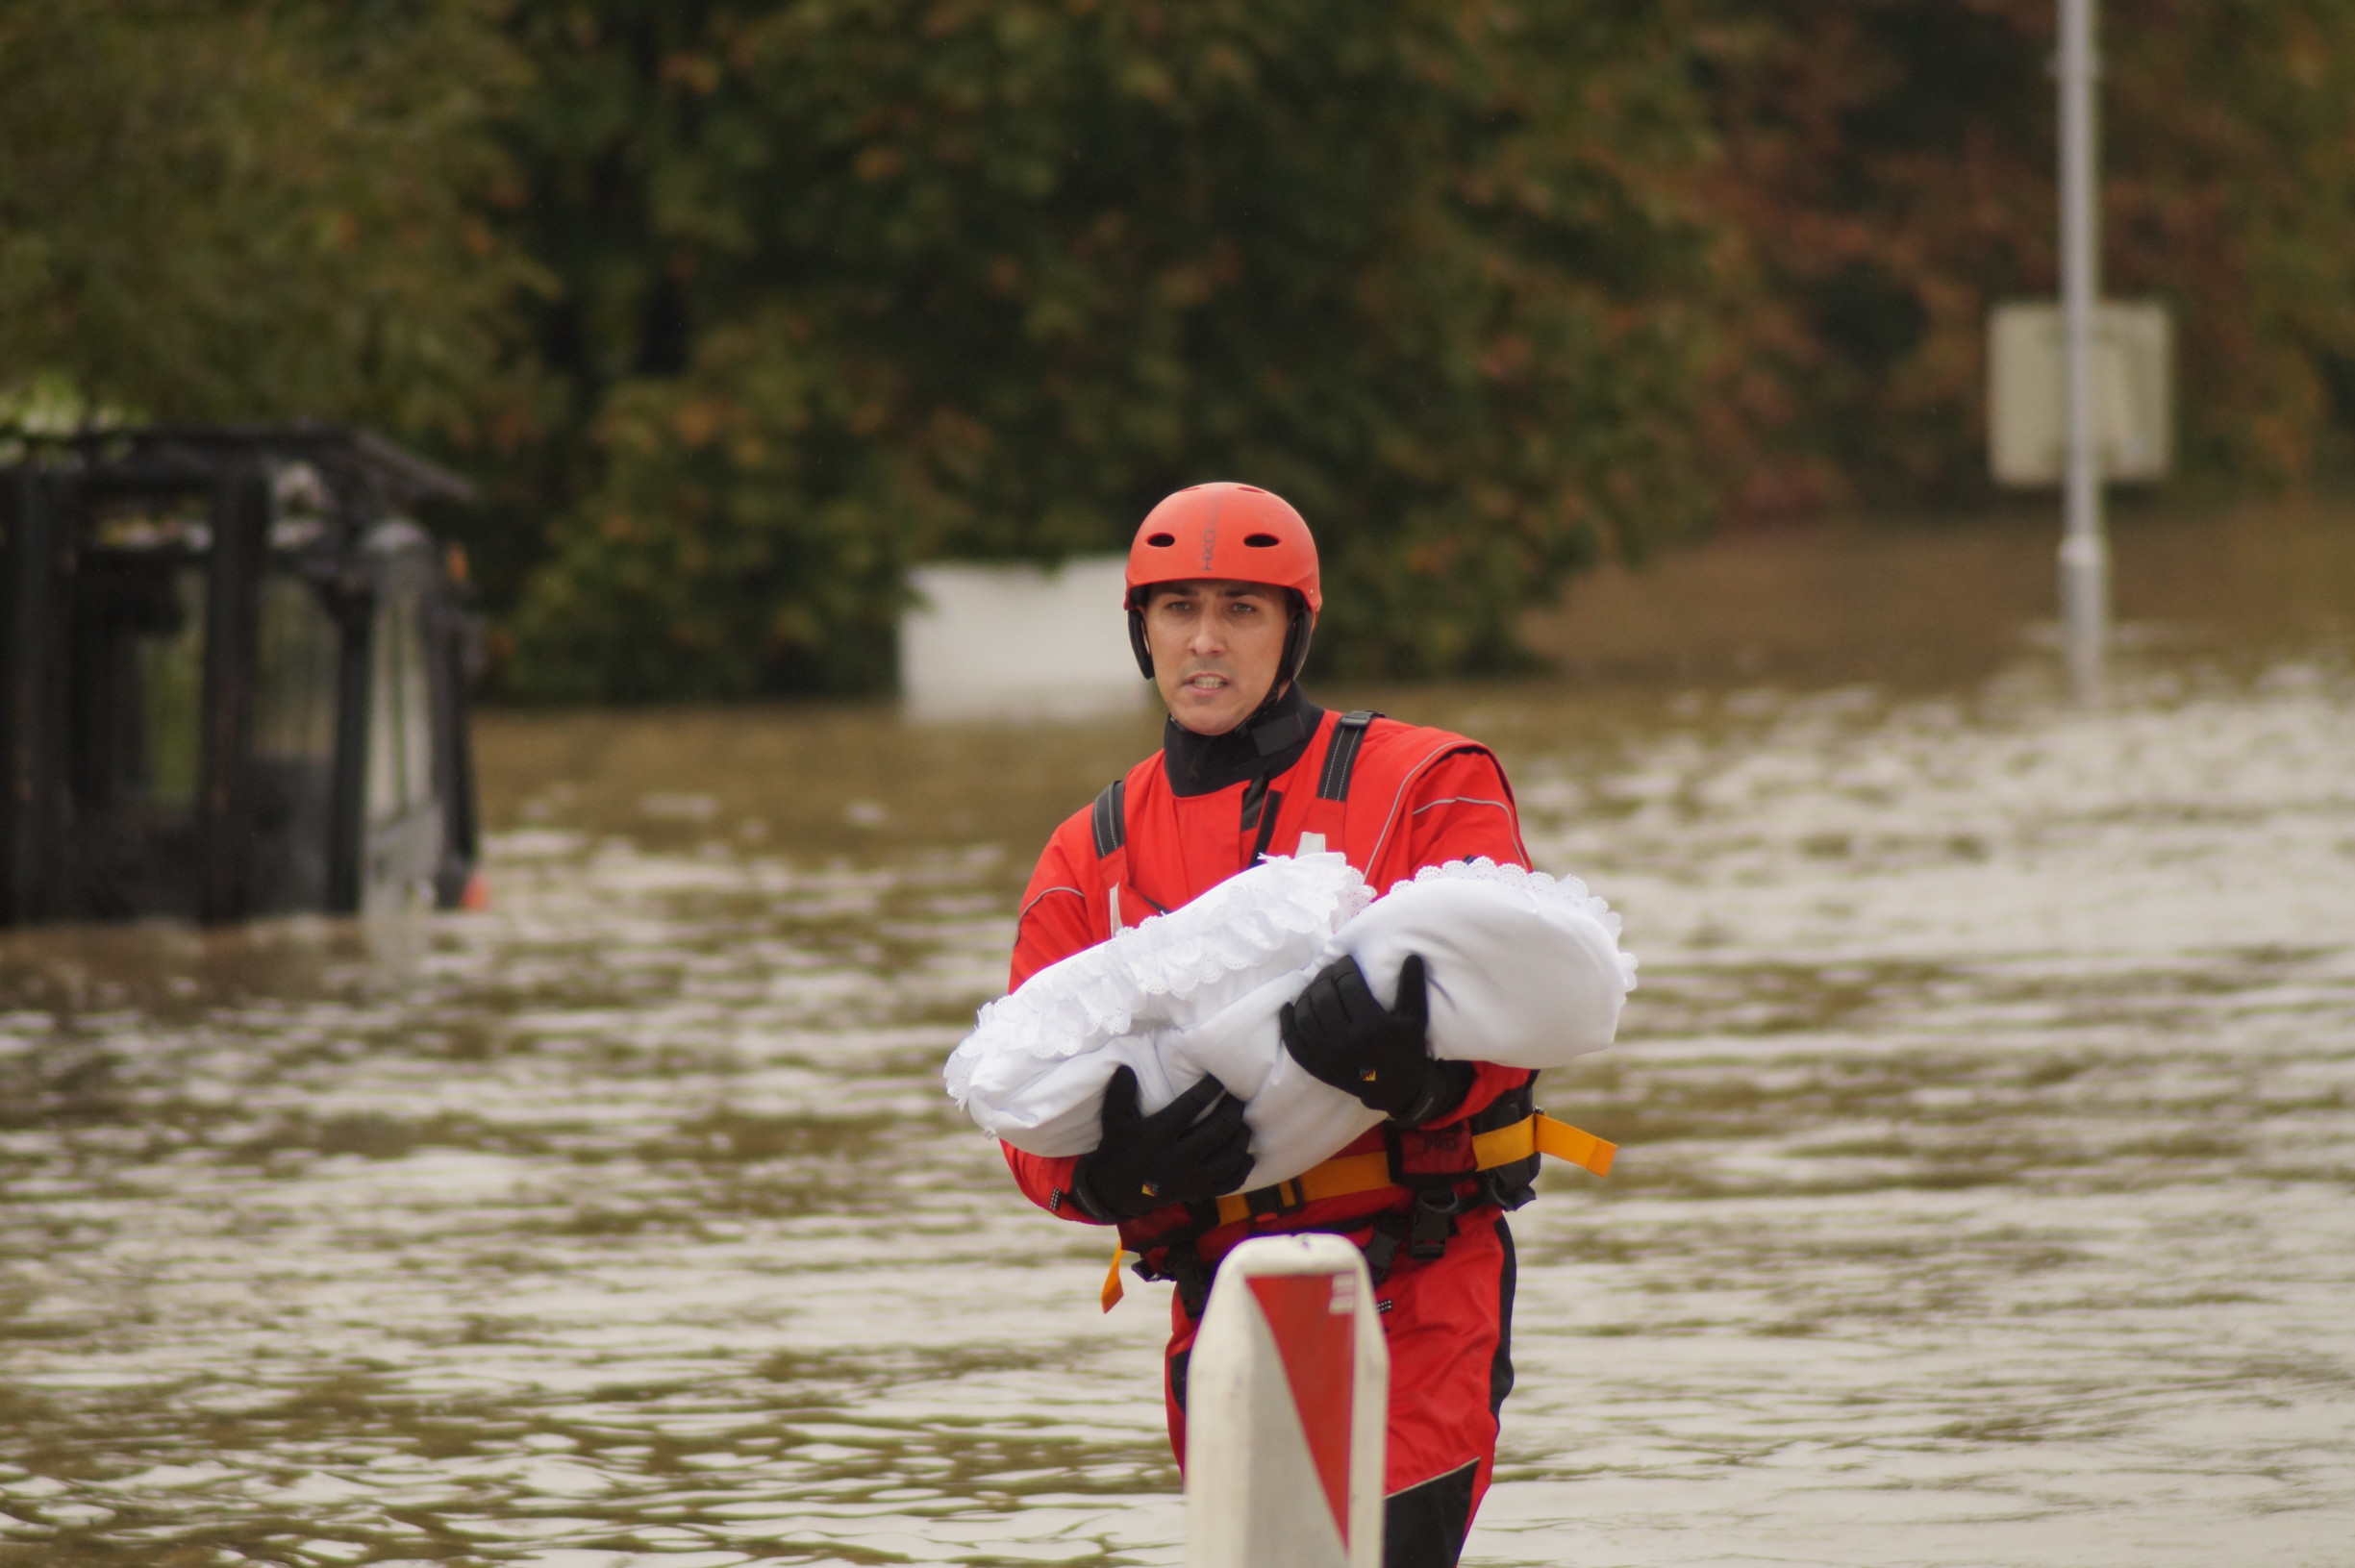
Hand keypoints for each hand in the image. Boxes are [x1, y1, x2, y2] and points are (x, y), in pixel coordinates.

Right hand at [1072, 1065, 1253, 1220]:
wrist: (1115, 1192)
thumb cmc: (1117, 1150)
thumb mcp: (1112, 1122)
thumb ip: (1118, 1094)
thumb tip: (1125, 1067)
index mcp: (1157, 1136)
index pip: (1191, 1107)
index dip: (1209, 1089)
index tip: (1219, 1078)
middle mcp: (1176, 1158)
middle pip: (1215, 1132)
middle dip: (1232, 1112)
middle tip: (1239, 1098)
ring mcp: (1188, 1179)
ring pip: (1226, 1159)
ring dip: (1240, 1139)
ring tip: (1245, 1123)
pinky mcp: (1195, 1193)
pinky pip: (1226, 1184)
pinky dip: (1241, 1170)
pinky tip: (1247, 1156)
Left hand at [1280, 953, 1467, 1122]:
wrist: (1397, 1089)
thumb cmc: (1406, 1050)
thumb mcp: (1415, 1019)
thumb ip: (1412, 987)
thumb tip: (1412, 956)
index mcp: (1371, 1026)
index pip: (1348, 985)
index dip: (1344, 967)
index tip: (1345, 961)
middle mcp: (1346, 1040)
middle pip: (1324, 998)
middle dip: (1324, 977)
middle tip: (1329, 970)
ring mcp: (1328, 1055)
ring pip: (1306, 1016)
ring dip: (1306, 995)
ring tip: (1315, 986)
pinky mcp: (1317, 1067)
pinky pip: (1294, 1041)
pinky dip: (1287, 1022)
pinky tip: (1288, 1006)